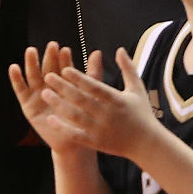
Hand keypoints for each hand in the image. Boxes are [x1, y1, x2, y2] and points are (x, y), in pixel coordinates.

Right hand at [7, 42, 84, 153]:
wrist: (75, 144)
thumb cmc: (83, 119)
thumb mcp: (89, 95)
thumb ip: (92, 74)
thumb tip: (97, 52)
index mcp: (63, 83)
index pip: (63, 67)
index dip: (64, 59)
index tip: (65, 49)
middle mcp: (49, 86)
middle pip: (47, 68)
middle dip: (48, 57)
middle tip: (51, 46)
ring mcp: (37, 94)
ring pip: (33, 75)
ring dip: (31, 63)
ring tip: (31, 51)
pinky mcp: (27, 104)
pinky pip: (20, 90)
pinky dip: (16, 79)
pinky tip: (14, 68)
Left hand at [40, 49, 162, 161]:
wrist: (148, 145)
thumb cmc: (142, 113)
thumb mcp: (137, 89)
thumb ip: (127, 68)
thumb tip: (119, 48)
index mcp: (116, 100)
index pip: (95, 87)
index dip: (79, 78)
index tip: (64, 68)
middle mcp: (108, 114)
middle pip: (82, 100)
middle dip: (63, 88)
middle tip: (47, 76)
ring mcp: (101, 130)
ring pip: (76, 116)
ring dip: (59, 104)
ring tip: (44, 93)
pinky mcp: (97, 143)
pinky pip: (77, 135)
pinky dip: (64, 128)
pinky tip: (51, 119)